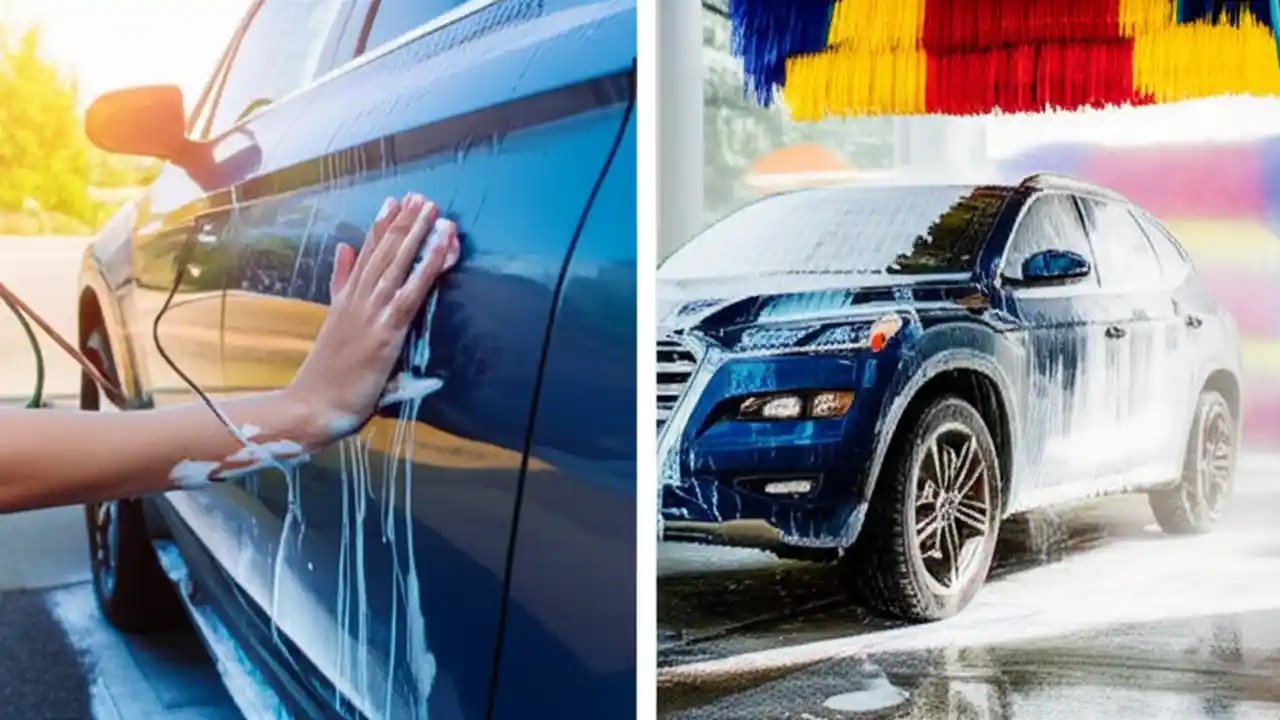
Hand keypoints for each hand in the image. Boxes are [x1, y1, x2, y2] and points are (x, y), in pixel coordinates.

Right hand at [288, 193, 459, 445]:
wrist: (314, 405)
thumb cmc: (327, 374)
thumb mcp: (333, 322)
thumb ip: (339, 283)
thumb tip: (343, 248)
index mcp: (346, 299)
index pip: (365, 254)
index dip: (381, 227)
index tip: (393, 201)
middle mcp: (358, 299)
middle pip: (383, 251)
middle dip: (402, 222)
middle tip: (419, 196)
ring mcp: (372, 311)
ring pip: (397, 262)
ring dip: (416, 233)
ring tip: (430, 208)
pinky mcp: (386, 329)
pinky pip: (412, 289)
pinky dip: (429, 263)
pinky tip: (441, 245)